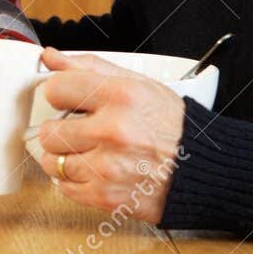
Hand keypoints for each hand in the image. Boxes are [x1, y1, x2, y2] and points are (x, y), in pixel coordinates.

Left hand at [34, 47, 184, 222]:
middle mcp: (113, 131)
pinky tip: (93, 170)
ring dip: (64, 157)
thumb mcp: (138, 84)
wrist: (203, 169)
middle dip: (60, 129)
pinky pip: (64, 188)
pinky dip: (73, 181)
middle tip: (80, 129)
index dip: (60, 94)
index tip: (67, 100)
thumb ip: (90, 68)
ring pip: (52, 162)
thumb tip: (51, 57)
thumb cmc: (172, 125)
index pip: (55, 88)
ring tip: (88, 152)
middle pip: (49, 130)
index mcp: (121, 96)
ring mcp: (109, 167)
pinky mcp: (107, 196)